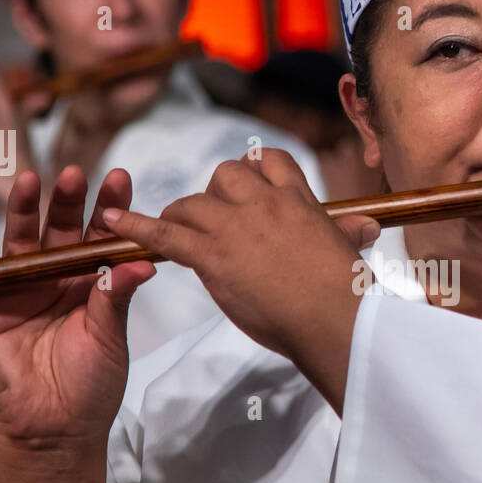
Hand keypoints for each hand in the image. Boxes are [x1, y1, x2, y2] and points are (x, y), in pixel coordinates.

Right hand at [0, 165, 155, 446]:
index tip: (119, 177)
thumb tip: (141, 261)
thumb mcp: (111, 338)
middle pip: (60, 231)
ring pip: (19, 243)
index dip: (109, 208)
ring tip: (25, 183)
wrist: (55, 430)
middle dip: (65, 201)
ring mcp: (22, 291)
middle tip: (73, 175)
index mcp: (94, 282)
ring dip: (20, 213)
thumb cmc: (93, 385)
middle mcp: (58, 279)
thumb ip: (118, 297)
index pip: (101, 236)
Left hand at [103, 149, 379, 413]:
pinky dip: (136, 227)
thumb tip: (367, 227)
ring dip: (181, 215)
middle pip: (226, 175)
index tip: (250, 188)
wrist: (336, 319)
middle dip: (214, 194)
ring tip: (177, 233)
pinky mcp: (213, 254)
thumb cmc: (350, 294)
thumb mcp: (351, 252)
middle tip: (213, 222)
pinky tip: (114, 224)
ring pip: (193, 202)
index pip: (270, 163)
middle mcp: (265, 203)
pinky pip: (165, 233)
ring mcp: (236, 226)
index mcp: (300, 200)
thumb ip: (349, 234)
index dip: (254, 172)